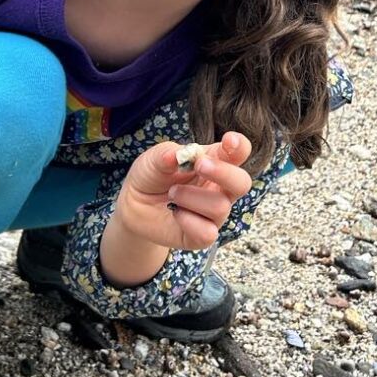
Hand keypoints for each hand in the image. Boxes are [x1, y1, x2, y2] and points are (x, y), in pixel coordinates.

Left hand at [113, 132, 253, 252]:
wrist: (133, 204)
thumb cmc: (152, 175)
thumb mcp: (153, 158)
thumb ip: (166, 154)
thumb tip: (178, 156)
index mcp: (214, 161)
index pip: (238, 152)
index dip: (239, 146)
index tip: (228, 140)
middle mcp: (220, 187)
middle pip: (242, 182)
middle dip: (223, 172)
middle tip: (200, 166)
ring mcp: (214, 213)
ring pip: (220, 207)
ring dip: (190, 197)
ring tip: (172, 193)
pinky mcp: (203, 236)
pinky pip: (207, 233)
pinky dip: (187, 220)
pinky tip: (175, 213)